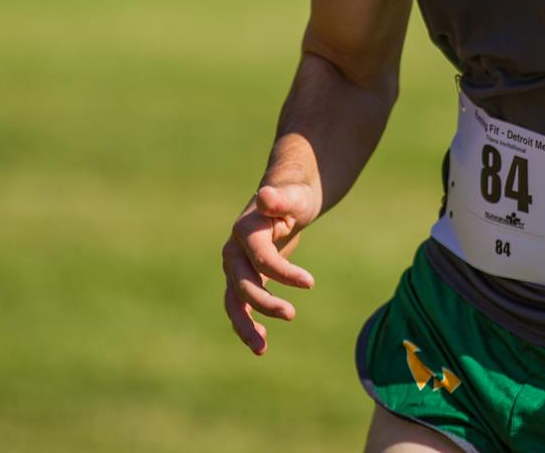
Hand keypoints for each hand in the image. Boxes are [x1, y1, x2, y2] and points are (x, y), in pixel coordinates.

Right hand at [221, 182, 319, 354]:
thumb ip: (279, 198)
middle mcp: (234, 251)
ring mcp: (236, 267)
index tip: (311, 283)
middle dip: (264, 302)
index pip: (261, 257)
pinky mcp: (243, 279)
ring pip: (234, 301)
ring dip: (245, 325)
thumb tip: (265, 194)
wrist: (282, 201)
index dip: (284, 272)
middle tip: (292, 314)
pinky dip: (247, 324)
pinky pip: (240, 306)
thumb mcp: (292, 195)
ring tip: (261, 349)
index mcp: (246, 230)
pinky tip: (261, 343)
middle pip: (242, 282)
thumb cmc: (293, 196)